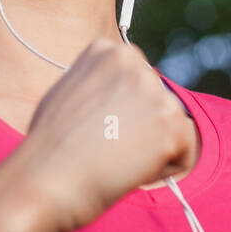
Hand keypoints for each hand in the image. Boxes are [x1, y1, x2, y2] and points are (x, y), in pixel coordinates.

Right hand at [16, 38, 197, 231]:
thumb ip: (100, 84)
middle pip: (159, 101)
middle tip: (108, 148)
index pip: (139, 82)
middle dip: (142, 128)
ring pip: (174, 126)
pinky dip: (166, 168)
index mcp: (108, 51)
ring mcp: (154, 91)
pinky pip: (185, 151)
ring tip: (116, 160)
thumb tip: (123, 94)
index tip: (100, 129)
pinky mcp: (171, 124)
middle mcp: (135, 62)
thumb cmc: (48, 145)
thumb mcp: (68, 91)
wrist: (45, 180)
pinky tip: (132, 171)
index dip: (124, 112)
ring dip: (153, 148)